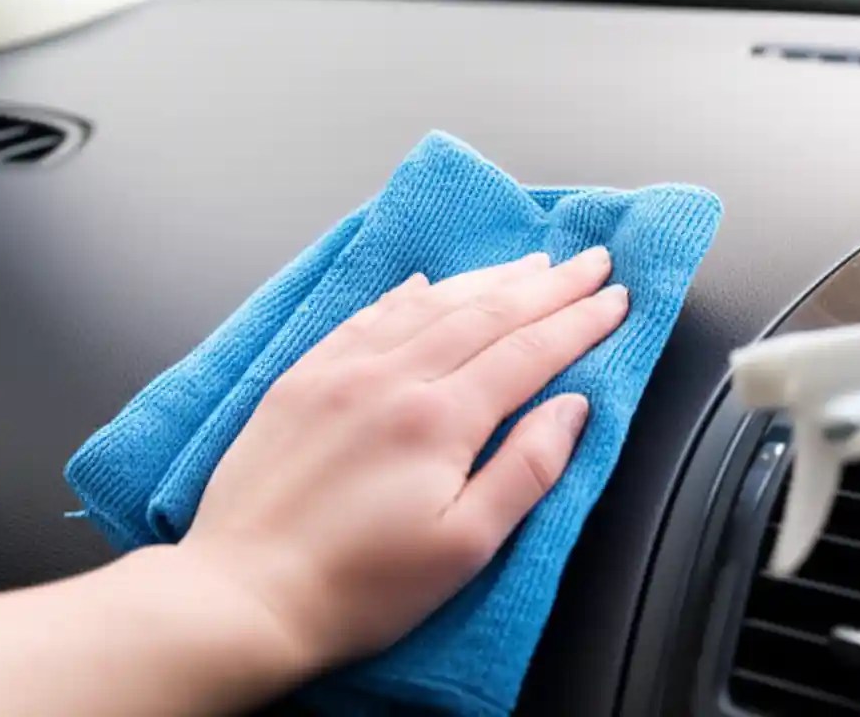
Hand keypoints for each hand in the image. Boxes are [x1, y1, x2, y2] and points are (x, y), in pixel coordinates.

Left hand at [177, 247, 626, 670]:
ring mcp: (340, 371)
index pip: (529, 351)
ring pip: (431, 303)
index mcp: (440, 420)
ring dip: (488, 278)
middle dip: (549, 285)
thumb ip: (527, 469)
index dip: (580, 322)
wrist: (242, 597)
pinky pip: (367, 315)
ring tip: (530, 262)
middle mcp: (392, 378)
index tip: (617, 297)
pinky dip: (408, 291)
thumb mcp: (465, 547)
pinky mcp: (301, 380)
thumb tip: (574, 407)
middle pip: (488, 313)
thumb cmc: (360, 589)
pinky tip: (428, 280)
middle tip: (591, 261)